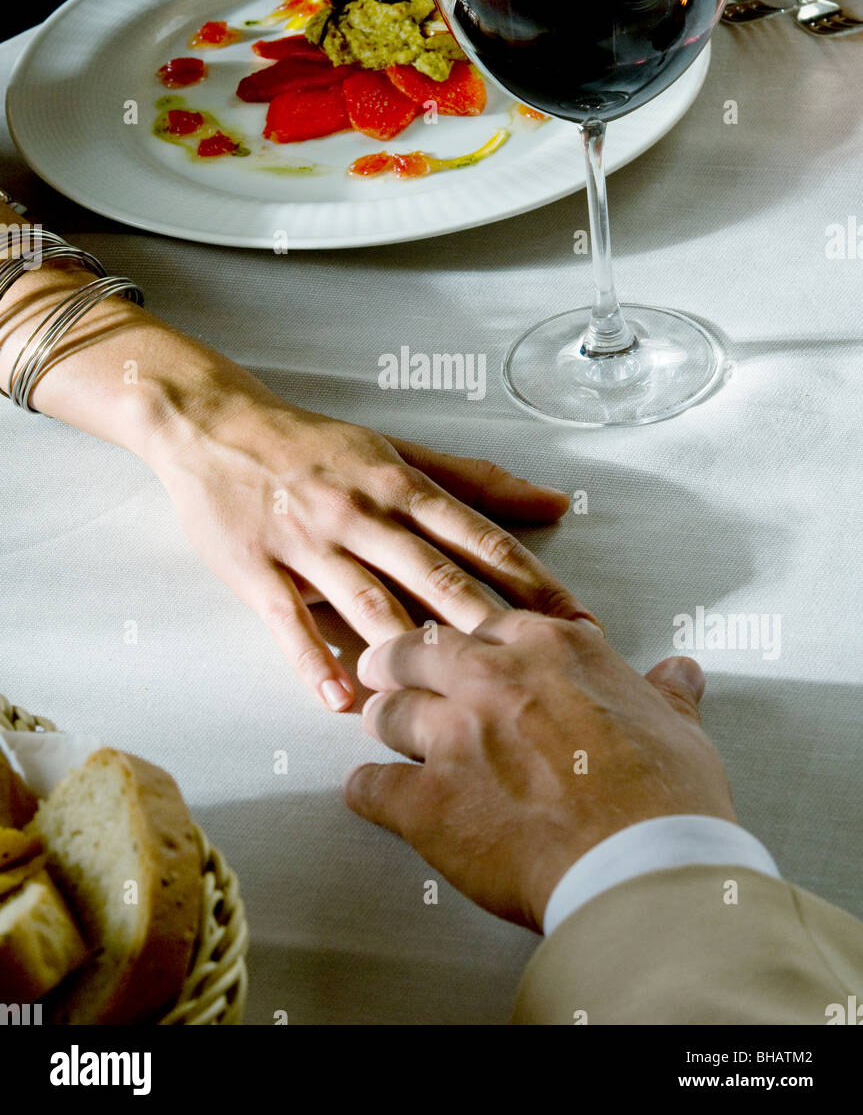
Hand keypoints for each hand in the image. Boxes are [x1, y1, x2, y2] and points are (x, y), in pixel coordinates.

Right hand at [145, 379, 591, 711]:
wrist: (215, 425)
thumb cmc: (317, 446)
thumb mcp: (398, 453)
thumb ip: (476, 482)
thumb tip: (554, 502)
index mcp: (401, 486)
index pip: (478, 538)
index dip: (530, 580)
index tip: (573, 619)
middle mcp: (363, 514)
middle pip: (435, 574)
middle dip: (490, 623)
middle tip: (536, 669)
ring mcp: (309, 542)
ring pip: (367, 600)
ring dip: (409, 647)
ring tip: (451, 696)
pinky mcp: (257, 568)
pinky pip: (288, 619)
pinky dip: (314, 659)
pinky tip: (341, 700)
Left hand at [345, 612, 735, 929]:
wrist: (643, 863)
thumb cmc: (665, 797)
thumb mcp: (676, 727)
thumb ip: (663, 693)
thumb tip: (680, 673)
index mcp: (551, 650)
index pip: (487, 627)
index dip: (470, 642)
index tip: (461, 649)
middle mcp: (492, 679)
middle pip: (418, 651)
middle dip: (396, 659)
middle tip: (383, 668)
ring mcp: (454, 736)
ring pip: (388, 712)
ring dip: (380, 720)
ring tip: (377, 726)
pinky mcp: (427, 800)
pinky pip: (372, 786)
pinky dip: (366, 791)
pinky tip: (365, 793)